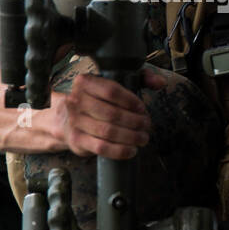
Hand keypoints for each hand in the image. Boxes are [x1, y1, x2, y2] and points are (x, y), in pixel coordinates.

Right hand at [50, 68, 166, 159]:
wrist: (68, 120)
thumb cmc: (99, 101)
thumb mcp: (118, 84)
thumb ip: (142, 79)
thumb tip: (160, 82)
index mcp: (84, 82)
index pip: (112, 91)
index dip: (132, 102)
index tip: (142, 109)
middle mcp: (75, 100)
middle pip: (112, 114)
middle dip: (135, 122)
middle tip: (146, 125)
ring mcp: (74, 121)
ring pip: (108, 131)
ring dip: (131, 137)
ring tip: (143, 138)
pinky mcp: (77, 139)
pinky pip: (102, 147)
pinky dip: (120, 150)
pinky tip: (132, 150)